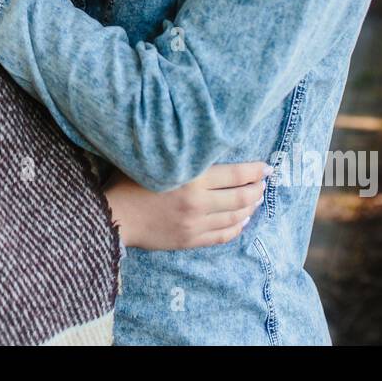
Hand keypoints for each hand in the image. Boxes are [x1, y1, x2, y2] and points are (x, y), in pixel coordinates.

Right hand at [103, 162, 270, 250]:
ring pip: (235, 217)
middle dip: (257, 189)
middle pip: (241, 197)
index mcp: (192, 178)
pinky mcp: (190, 240)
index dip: (255, 171)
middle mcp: (198, 202)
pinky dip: (237, 228)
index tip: (266, 168)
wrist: (115, 216)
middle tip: (264, 184)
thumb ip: (182, 153)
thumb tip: (204, 141)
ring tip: (255, 200)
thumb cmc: (130, 182)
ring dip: (250, 208)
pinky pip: (222, 236)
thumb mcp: (157, 160)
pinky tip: (241, 221)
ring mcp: (195, 224)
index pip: (236, 174)